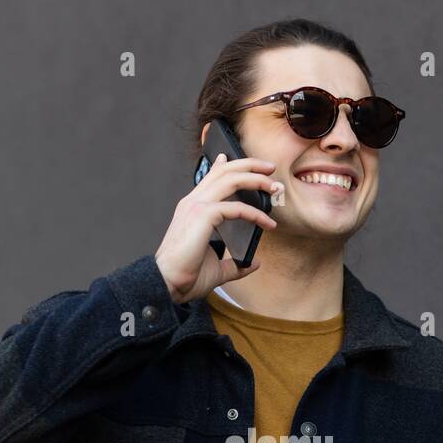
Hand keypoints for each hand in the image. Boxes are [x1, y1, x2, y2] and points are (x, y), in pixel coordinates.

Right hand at [154, 153, 278, 304]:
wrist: (167, 284)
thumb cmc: (185, 277)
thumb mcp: (216, 269)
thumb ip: (235, 264)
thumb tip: (254, 263)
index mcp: (191, 209)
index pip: (209, 178)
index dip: (223, 165)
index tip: (233, 157)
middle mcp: (193, 202)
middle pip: (224, 171)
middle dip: (250, 165)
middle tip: (270, 169)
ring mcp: (196, 206)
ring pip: (231, 180)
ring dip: (256, 179)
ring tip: (275, 187)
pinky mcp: (203, 216)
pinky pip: (236, 208)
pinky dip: (255, 214)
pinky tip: (268, 223)